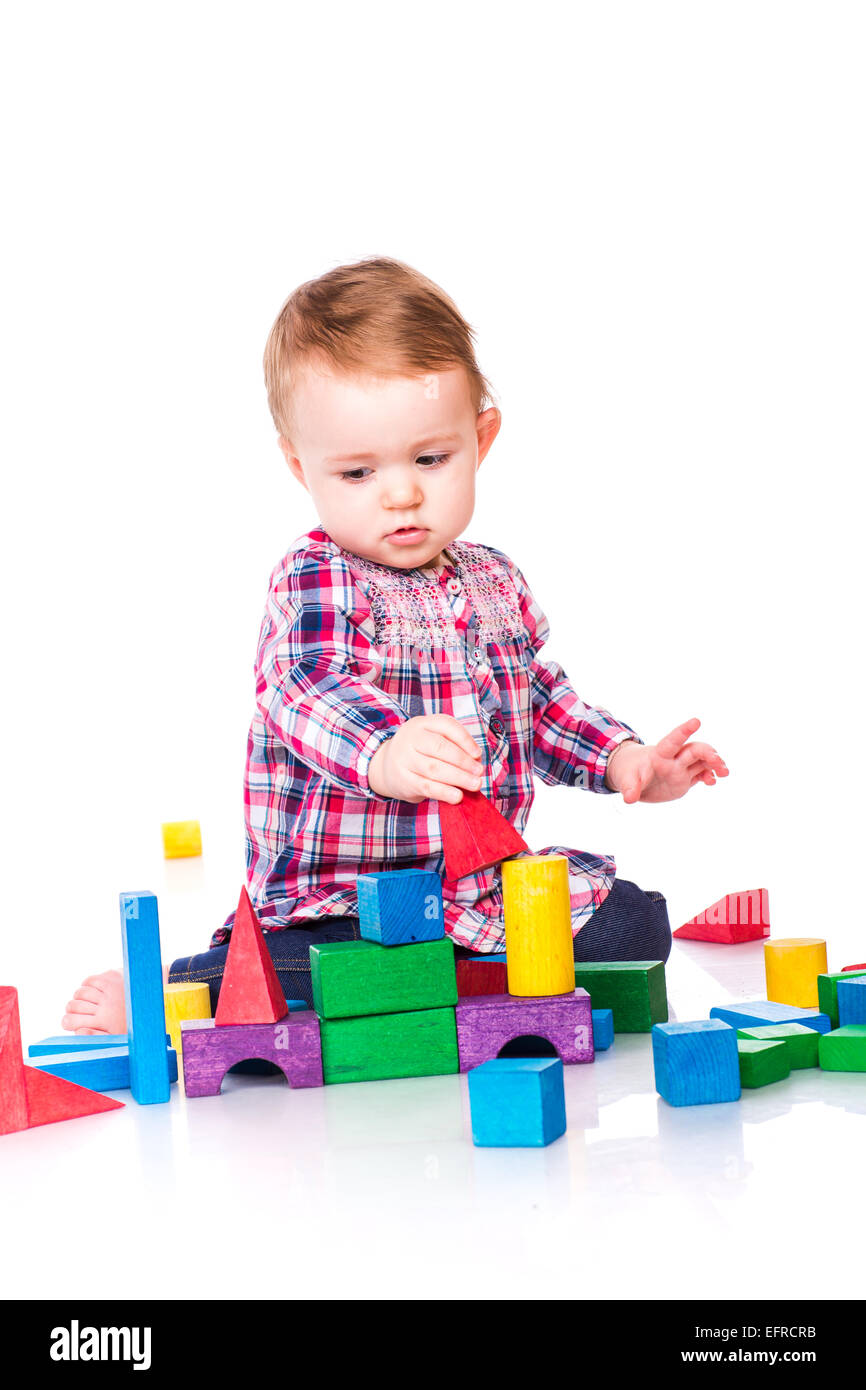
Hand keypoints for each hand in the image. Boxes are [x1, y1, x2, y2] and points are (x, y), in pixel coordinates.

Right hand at [367, 714, 483, 803]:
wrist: (386, 766)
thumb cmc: (420, 751)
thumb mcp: (433, 739)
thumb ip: (455, 746)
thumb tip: (476, 762)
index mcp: (422, 724)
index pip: (446, 725)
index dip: (465, 740)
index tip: (477, 754)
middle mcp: (410, 738)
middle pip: (440, 747)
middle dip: (463, 761)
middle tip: (479, 771)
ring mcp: (404, 759)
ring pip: (434, 768)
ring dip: (458, 778)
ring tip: (475, 784)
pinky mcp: (403, 780)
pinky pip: (426, 786)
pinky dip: (444, 792)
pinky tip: (457, 796)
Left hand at [606, 718, 728, 803]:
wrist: (634, 778)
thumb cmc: (630, 773)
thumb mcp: (627, 780)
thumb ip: (630, 788)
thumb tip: (629, 798)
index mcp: (660, 754)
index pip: (673, 740)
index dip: (683, 731)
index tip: (696, 721)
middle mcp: (674, 758)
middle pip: (694, 750)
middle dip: (707, 753)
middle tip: (717, 761)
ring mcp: (682, 768)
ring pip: (702, 761)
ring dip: (715, 764)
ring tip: (724, 773)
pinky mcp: (686, 778)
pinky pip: (702, 774)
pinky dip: (710, 776)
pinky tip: (713, 782)